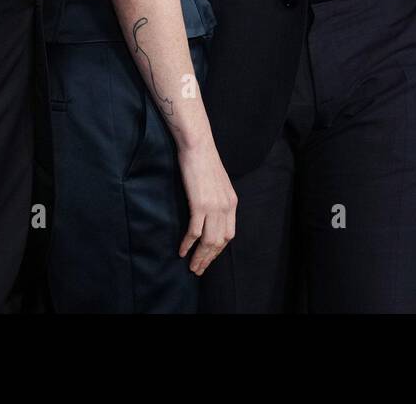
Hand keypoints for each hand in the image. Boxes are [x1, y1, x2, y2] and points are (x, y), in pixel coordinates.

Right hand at [176, 141, 236, 275]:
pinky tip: (182, 251)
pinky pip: (195, 231)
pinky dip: (189, 244)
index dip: (218, 250)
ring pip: (209, 241)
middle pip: (220, 242)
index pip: (229, 234)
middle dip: (209, 258)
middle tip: (199, 269)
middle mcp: (226, 207)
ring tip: (191, 266)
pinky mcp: (200, 204)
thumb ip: (217, 199)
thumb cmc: (203, 161)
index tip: (208, 258)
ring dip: (200, 256)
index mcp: (232, 202)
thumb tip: (209, 213)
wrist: (198, 145)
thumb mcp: (217, 183)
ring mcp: (214, 206)